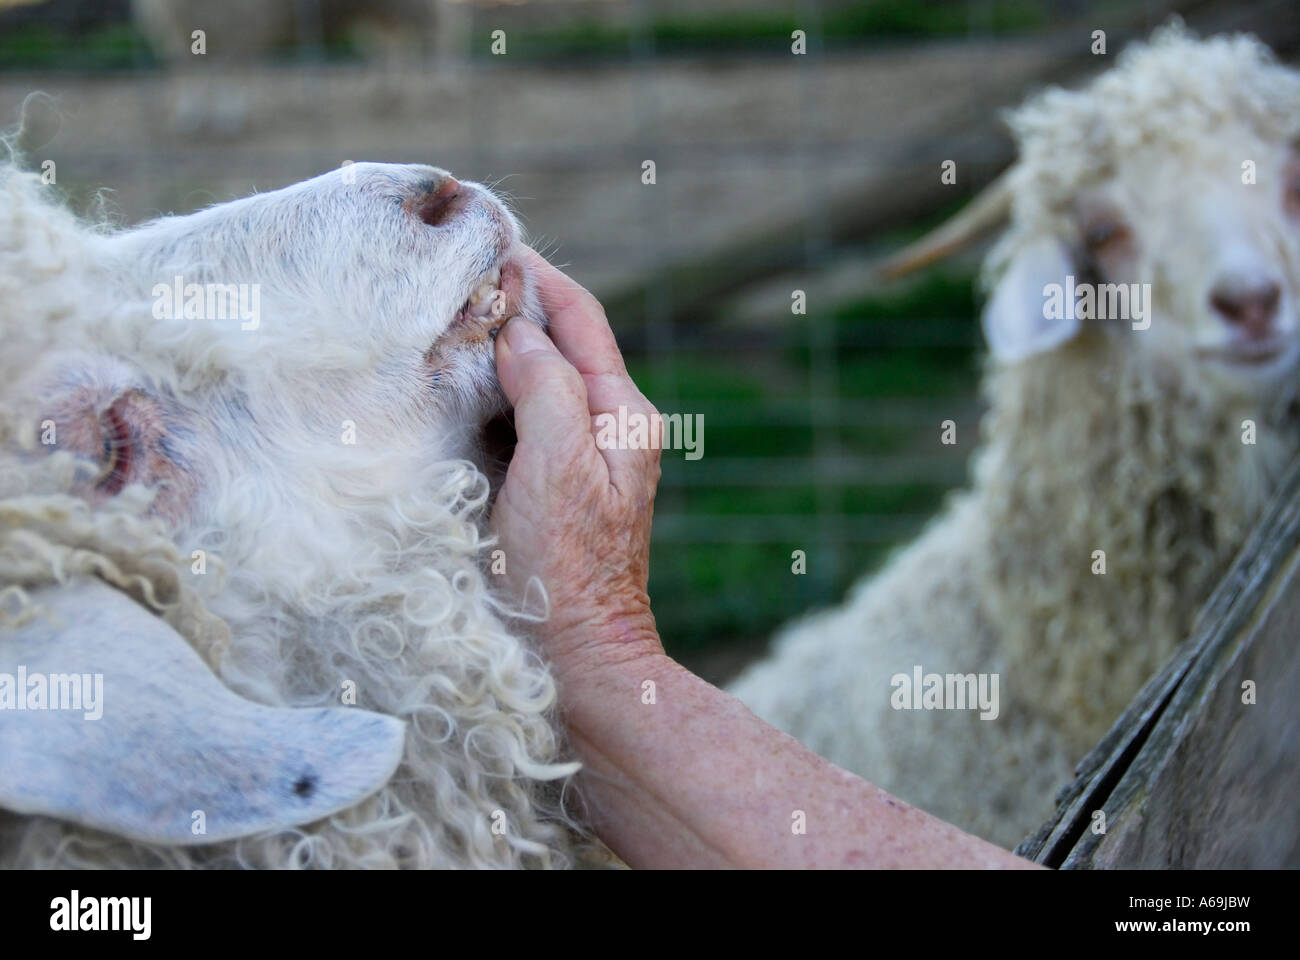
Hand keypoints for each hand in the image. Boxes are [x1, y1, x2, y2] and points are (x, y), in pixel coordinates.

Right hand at [491, 249, 663, 679]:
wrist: (578, 656)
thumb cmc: (569, 566)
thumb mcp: (558, 466)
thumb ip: (546, 387)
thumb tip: (517, 332)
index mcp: (621, 414)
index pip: (580, 318)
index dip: (537, 274)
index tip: (489, 239)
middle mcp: (605, 427)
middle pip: (557, 344)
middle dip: (508, 307)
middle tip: (451, 278)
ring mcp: (578, 457)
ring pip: (534, 381)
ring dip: (492, 350)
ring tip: (442, 321)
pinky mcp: (549, 485)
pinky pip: (518, 421)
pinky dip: (486, 396)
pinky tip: (449, 388)